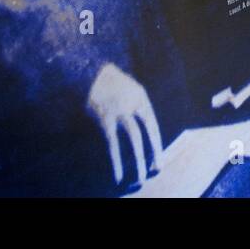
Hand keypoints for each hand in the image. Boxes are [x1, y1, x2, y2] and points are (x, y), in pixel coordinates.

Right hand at [87, 63, 163, 186]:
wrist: (90, 71)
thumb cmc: (111, 83)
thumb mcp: (129, 90)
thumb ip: (136, 107)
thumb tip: (142, 129)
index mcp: (141, 97)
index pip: (152, 124)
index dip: (156, 143)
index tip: (159, 157)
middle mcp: (132, 104)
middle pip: (146, 133)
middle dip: (152, 153)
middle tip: (156, 169)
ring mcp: (119, 111)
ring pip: (134, 139)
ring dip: (138, 159)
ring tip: (140, 177)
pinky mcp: (104, 118)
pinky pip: (113, 143)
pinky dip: (116, 160)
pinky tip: (118, 174)